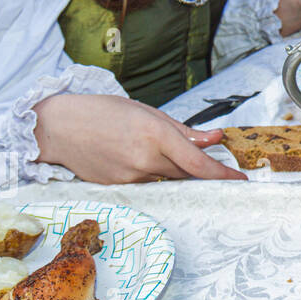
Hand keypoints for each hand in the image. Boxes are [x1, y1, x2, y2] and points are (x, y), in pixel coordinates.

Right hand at [33, 94, 246, 183]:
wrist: (59, 128)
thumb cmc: (103, 112)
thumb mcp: (148, 112)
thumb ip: (184, 130)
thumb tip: (215, 138)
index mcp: (155, 135)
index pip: (197, 162)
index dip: (222, 175)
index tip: (241, 181)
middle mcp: (144, 159)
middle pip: (186, 174)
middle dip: (201, 172)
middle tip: (216, 170)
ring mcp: (129, 177)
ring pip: (167, 179)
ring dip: (174, 170)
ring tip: (155, 151)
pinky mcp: (118, 188)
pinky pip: (147, 184)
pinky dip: (153, 174)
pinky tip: (137, 159)